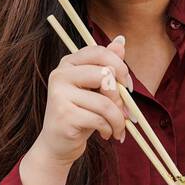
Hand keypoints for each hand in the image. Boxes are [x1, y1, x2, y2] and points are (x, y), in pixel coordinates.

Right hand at [30, 35, 132, 168]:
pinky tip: (106, 134)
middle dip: (120, 97)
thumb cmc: (79, 114)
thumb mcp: (94, 89)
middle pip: (105, 75)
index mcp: (68, 63)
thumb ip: (106, 65)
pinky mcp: (64, 115)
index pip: (100, 52)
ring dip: (118, 120)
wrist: (57, 144)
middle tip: (123, 112)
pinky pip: (99, 119)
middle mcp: (60, 75)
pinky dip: (109, 129)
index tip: (127, 85)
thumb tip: (121, 40)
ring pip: (105, 102)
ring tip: (117, 128)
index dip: (120, 67)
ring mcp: (59, 95)